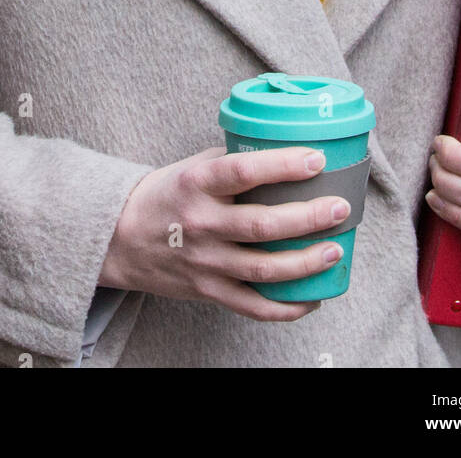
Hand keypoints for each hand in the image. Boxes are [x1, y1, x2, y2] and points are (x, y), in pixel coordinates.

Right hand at [99, 145, 351, 320]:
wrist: (120, 238)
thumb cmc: (167, 195)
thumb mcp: (192, 167)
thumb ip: (233, 162)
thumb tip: (285, 153)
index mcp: (196, 184)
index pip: (243, 172)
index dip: (283, 166)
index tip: (317, 160)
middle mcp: (201, 224)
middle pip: (262, 226)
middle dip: (309, 218)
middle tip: (340, 207)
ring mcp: (205, 263)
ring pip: (264, 270)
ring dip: (306, 262)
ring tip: (335, 249)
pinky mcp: (208, 292)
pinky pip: (254, 307)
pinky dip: (287, 307)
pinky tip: (313, 296)